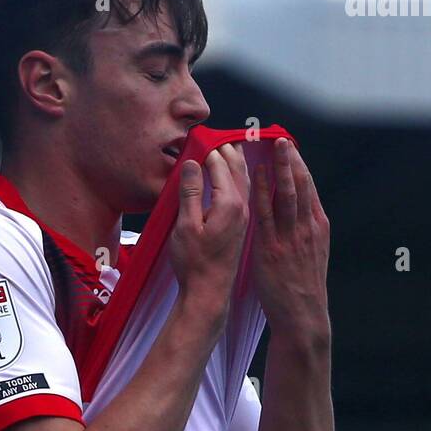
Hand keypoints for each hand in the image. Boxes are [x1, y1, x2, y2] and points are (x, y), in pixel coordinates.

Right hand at [169, 144, 249, 317]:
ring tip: (229, 149)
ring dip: (236, 163)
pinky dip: (238, 179)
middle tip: (215, 136)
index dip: (209, 148)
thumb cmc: (195, 264)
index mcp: (230, 203)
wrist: (208, 294)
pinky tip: (234, 180)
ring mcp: (244, 218)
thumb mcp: (186, 226)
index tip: (199, 136)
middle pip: (238, 168)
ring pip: (244, 180)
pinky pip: (244, 193)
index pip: (221, 164)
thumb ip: (190, 192)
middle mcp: (242, 208)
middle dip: (227, 150)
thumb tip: (194, 163)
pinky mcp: (241, 228)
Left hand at [251, 138, 330, 338]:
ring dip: (280, 168)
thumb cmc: (303, 286)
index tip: (291, 148)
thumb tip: (296, 211)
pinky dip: (263, 191)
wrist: (302, 314)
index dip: (300, 166)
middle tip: (283, 139)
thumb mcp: (312, 252)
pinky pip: (267, 213)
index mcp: (318, 226)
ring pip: (287, 193)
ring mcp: (291, 237)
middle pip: (301, 185)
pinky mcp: (273, 248)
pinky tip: (256, 176)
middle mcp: (307, 227)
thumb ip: (304, 230)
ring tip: (272, 147)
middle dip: (292, 160)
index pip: (310, 188)